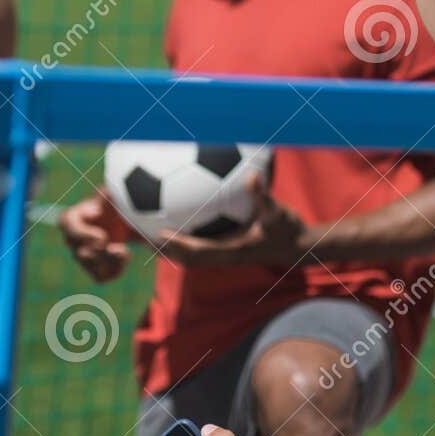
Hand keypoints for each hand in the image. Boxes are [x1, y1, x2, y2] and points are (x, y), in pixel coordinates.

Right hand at [59, 192, 131, 282]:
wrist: (125, 219)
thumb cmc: (116, 204)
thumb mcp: (114, 197)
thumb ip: (108, 197)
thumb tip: (106, 193)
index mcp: (72, 217)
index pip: (67, 225)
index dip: (84, 233)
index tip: (104, 236)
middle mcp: (72, 239)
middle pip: (79, 252)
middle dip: (99, 252)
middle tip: (117, 247)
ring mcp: (81, 255)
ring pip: (90, 266)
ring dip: (109, 260)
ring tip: (124, 251)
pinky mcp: (94, 268)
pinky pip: (101, 277)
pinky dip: (116, 269)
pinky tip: (125, 256)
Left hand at [152, 175, 306, 267]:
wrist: (296, 247)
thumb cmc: (287, 228)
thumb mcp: (278, 211)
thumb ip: (264, 196)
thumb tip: (252, 176)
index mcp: (234, 250)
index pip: (200, 250)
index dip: (179, 244)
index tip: (160, 233)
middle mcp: (224, 256)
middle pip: (186, 258)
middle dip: (163, 250)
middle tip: (138, 235)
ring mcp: (223, 256)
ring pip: (189, 256)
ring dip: (167, 248)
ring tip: (144, 233)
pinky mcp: (225, 252)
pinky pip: (198, 248)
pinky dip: (182, 240)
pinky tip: (172, 221)